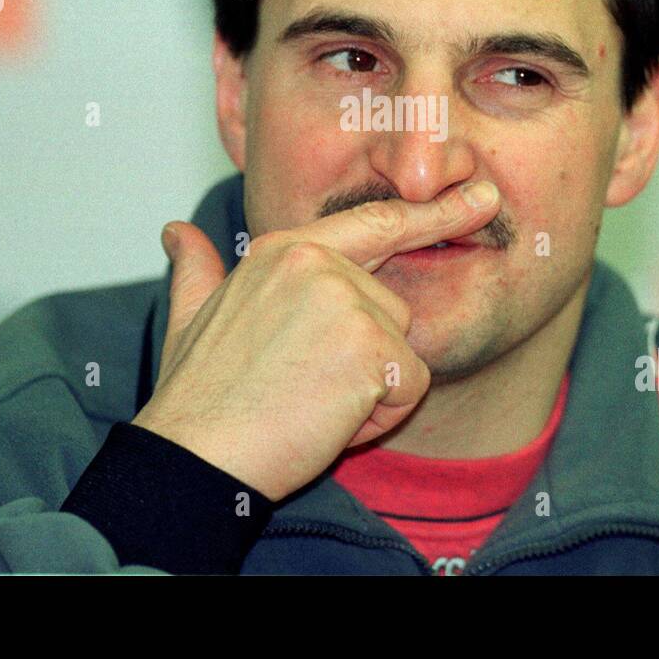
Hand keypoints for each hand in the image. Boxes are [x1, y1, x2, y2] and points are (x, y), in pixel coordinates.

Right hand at [131, 180, 501, 501]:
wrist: (192, 458)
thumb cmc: (194, 397)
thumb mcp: (188, 317)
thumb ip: (197, 270)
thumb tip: (177, 233)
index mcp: (284, 248)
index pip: (376, 222)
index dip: (434, 214)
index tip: (482, 199)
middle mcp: (318, 262)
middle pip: (394, 307)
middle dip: (367, 356)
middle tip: (301, 386)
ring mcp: (347, 300)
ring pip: (404, 349)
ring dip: (370, 389)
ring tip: (308, 402)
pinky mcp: (372, 347)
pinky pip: (409, 388)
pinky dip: (377, 419)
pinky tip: (326, 421)